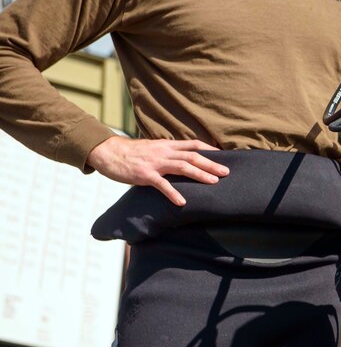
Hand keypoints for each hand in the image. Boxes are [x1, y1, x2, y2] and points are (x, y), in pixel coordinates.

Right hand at [87, 136, 228, 206]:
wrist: (108, 153)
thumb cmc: (131, 153)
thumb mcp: (153, 149)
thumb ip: (167, 153)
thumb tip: (182, 159)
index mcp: (166, 145)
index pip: (193, 144)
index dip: (209, 149)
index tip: (224, 155)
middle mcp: (163, 152)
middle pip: (192, 156)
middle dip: (211, 164)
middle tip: (226, 172)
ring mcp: (155, 163)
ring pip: (182, 166)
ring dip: (200, 174)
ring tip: (214, 183)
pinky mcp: (144, 174)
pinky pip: (162, 184)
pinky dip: (173, 193)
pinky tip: (182, 202)